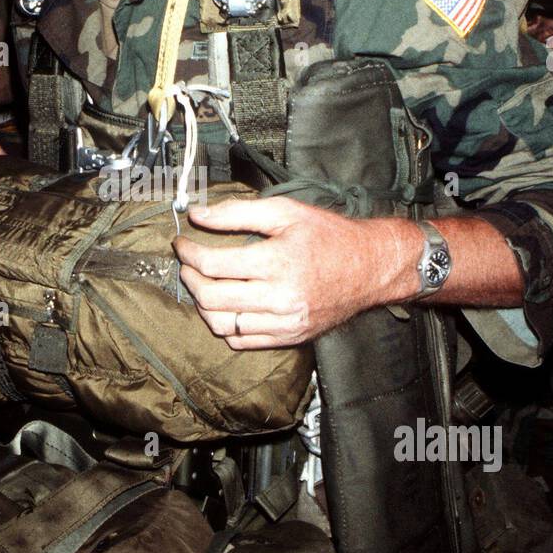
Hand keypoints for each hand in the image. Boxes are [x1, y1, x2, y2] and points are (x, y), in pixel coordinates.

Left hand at [173, 197, 398, 347]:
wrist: (370, 268)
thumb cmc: (329, 236)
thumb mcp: (286, 212)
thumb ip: (238, 212)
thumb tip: (197, 215)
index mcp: (277, 262)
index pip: (213, 264)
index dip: (189, 253)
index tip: (182, 243)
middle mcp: (280, 298)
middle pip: (211, 297)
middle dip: (190, 279)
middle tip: (189, 265)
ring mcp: (285, 323)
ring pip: (222, 324)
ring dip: (204, 305)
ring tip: (204, 285)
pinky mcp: (290, 337)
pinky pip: (242, 341)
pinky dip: (226, 325)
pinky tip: (227, 306)